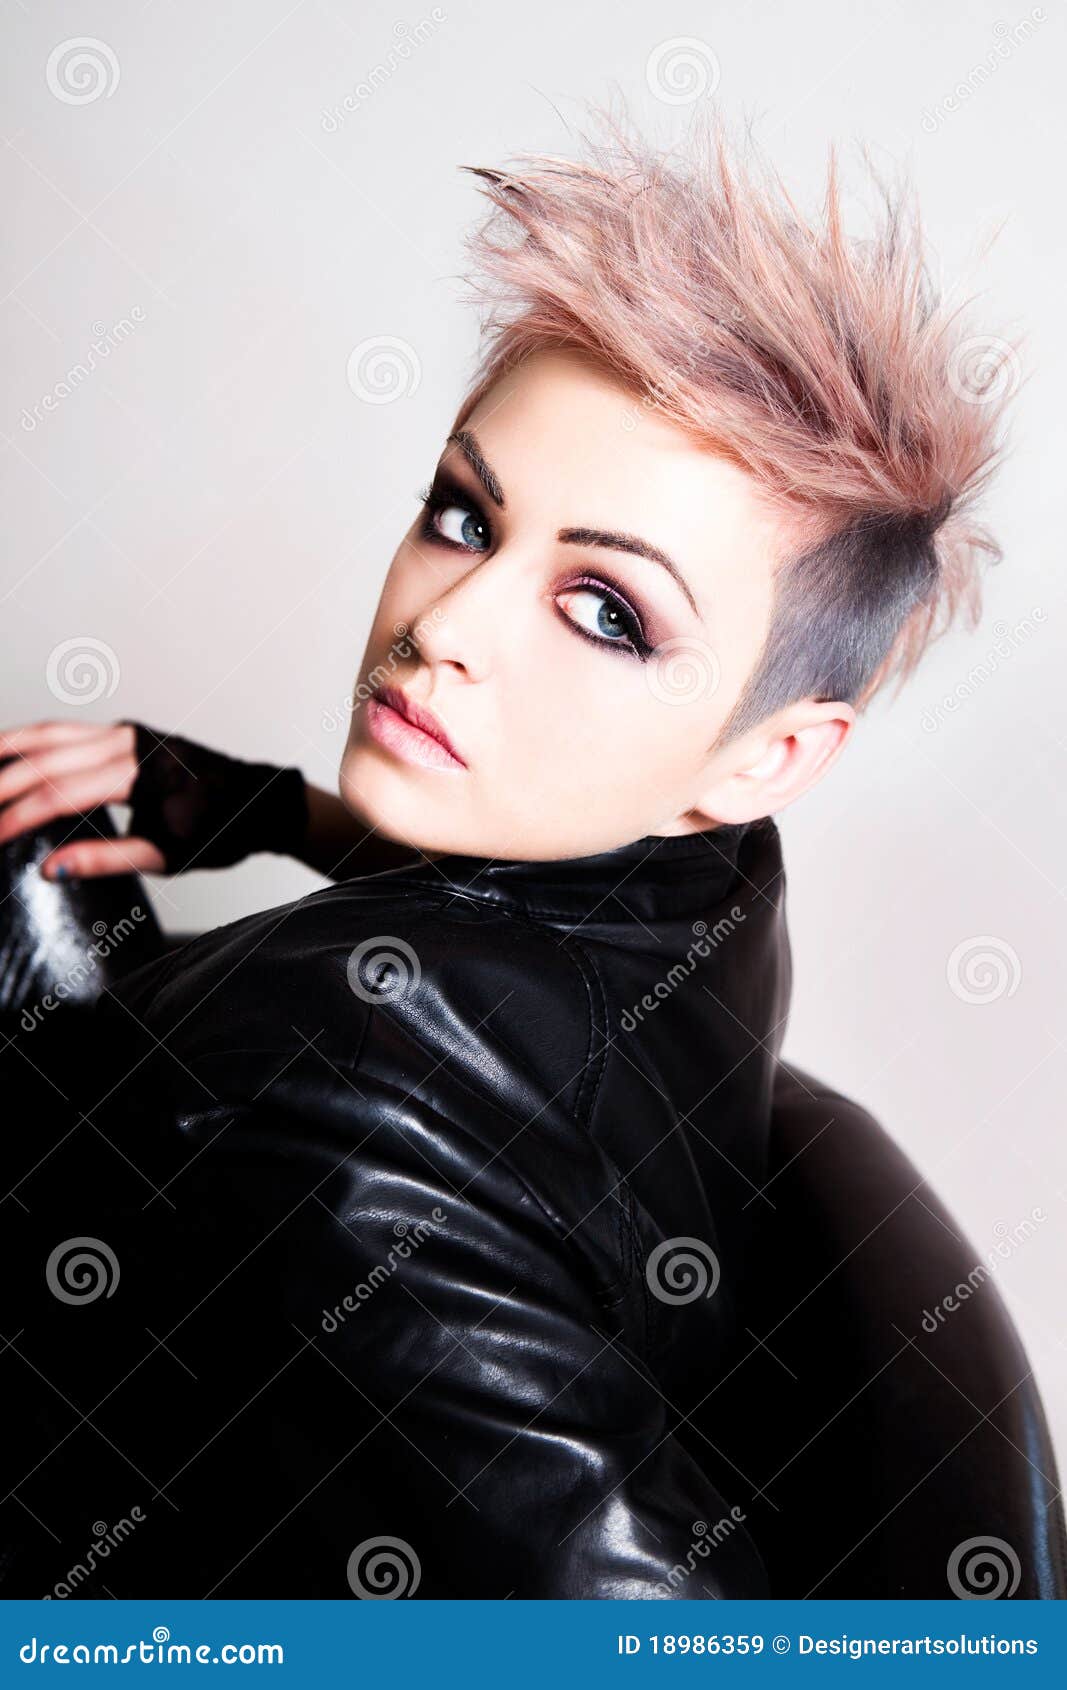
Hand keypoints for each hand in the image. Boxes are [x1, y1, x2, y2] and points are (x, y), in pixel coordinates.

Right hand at [0, 719, 308, 879]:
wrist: (258, 802)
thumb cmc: (220, 829)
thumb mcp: (165, 855)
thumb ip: (105, 859)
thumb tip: (51, 868)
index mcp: (141, 773)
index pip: (60, 793)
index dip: (17, 816)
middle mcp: (129, 743)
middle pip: (46, 759)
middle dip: (2, 784)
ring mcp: (126, 733)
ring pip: (50, 734)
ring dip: (7, 751)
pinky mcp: (124, 734)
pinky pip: (66, 731)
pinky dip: (31, 740)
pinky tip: (9, 753)